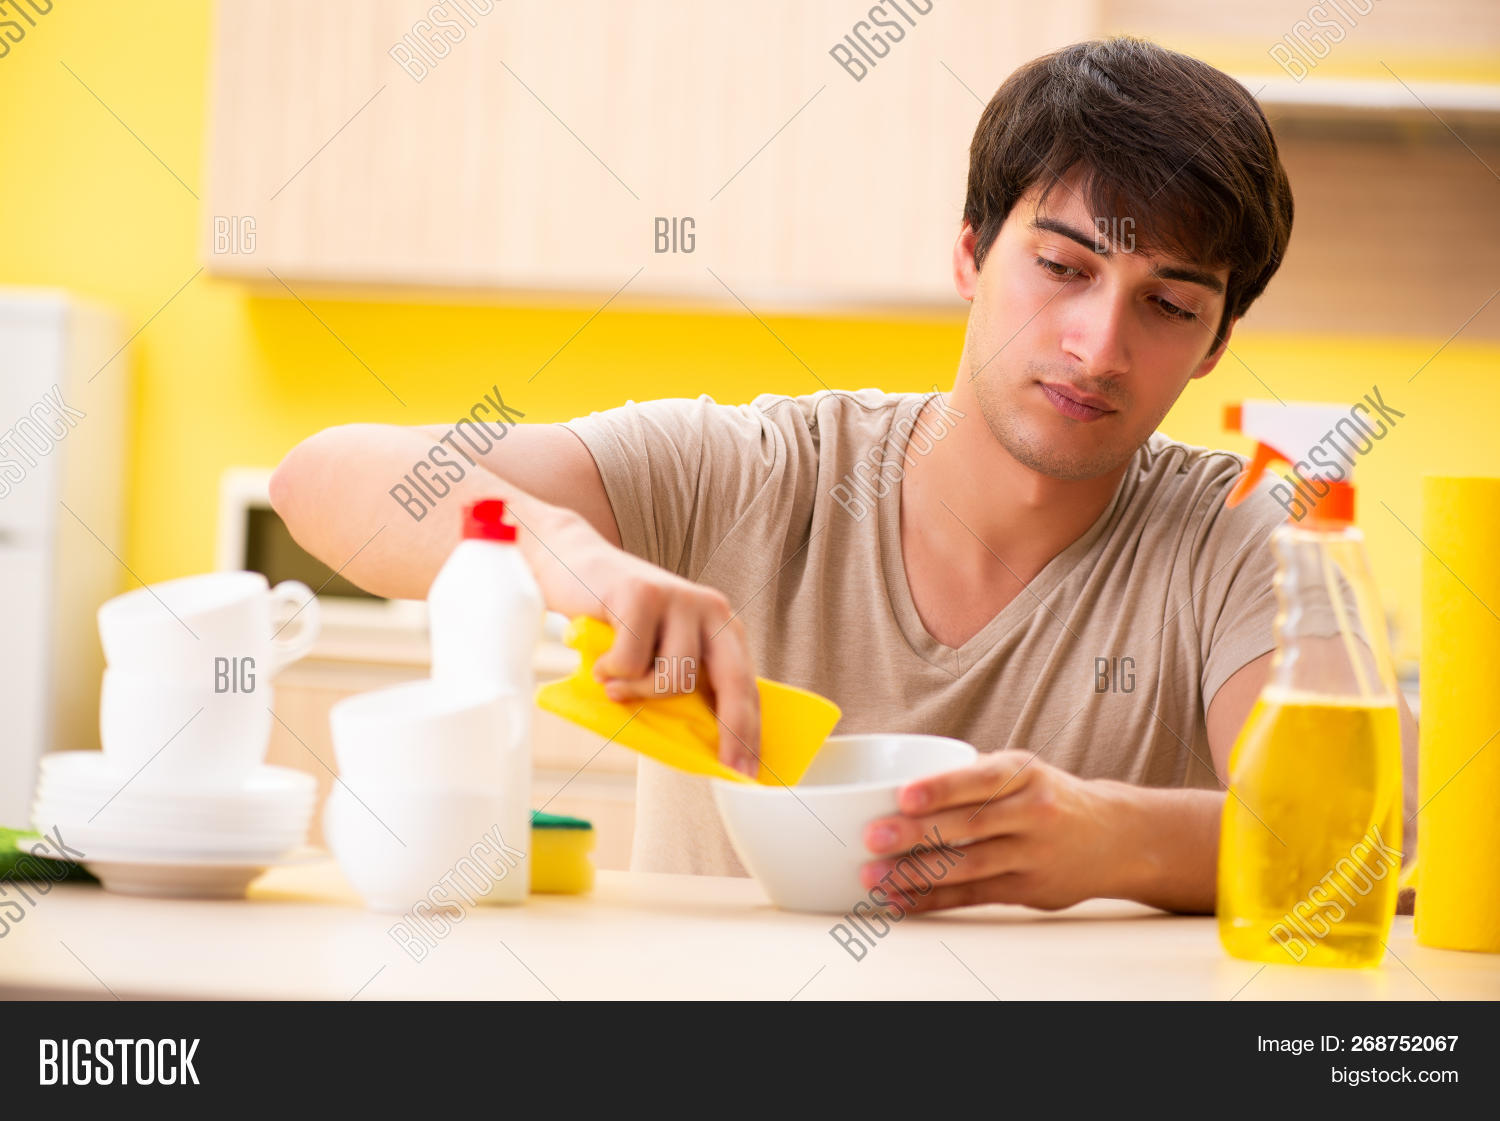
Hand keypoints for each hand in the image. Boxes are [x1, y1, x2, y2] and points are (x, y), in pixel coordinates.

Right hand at [523, 508, 760, 776]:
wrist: (569, 562)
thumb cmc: (614, 620)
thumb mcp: (657, 649)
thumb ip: (679, 681)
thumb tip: (698, 746)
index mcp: (720, 626)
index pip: (746, 684)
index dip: (750, 730)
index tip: (749, 773)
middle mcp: (709, 608)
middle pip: (733, 680)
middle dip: (732, 730)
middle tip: (723, 766)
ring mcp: (678, 599)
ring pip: (674, 679)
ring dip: (640, 692)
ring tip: (616, 680)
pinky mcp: (642, 595)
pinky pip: (631, 663)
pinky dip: (609, 671)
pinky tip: (600, 658)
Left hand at [859, 751, 1132, 911]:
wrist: (1114, 836)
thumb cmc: (1048, 796)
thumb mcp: (1022, 770)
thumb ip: (973, 775)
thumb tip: (901, 782)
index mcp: (1025, 773)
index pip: (979, 780)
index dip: (941, 788)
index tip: (903, 795)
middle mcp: (1032, 813)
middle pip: (969, 825)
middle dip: (917, 832)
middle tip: (873, 837)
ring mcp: (1032, 854)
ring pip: (969, 865)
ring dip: (917, 873)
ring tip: (875, 875)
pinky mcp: (1027, 890)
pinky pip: (974, 896)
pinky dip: (934, 899)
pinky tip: (901, 899)